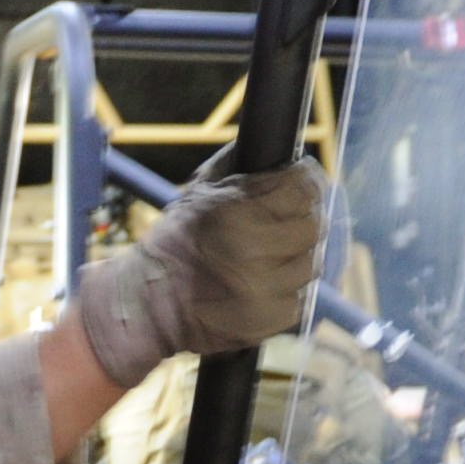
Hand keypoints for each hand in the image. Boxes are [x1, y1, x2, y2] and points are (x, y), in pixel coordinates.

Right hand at [69, 159, 329, 387]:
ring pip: (311, 262)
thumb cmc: (175, 242)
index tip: (302, 180)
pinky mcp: (272, 318)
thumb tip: (275, 145)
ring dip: (297, 254)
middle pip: (314, 225)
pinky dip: (288, 288)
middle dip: (304, 217)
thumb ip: (238, 164)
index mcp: (237, 212)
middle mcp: (255, 250)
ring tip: (272, 253)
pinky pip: (300, 296)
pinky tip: (266, 282)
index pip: (303, 187)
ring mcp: (267, 288)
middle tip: (288, 218)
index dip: (307, 180)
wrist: (150, 303)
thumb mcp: (199, 190)